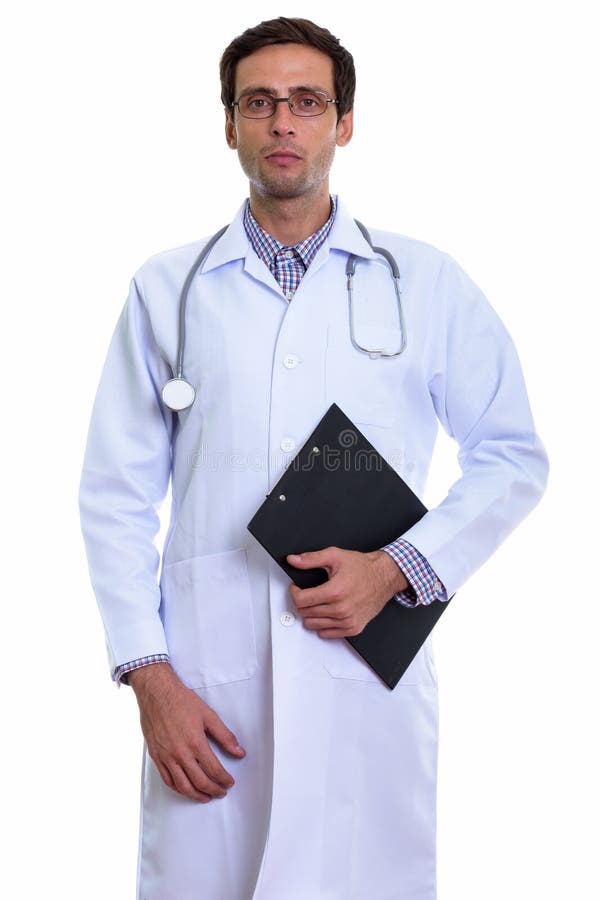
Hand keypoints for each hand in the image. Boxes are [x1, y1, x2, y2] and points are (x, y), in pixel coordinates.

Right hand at [129, 663, 245, 801]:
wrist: (157, 694)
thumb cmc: (181, 701)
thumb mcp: (208, 715)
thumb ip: (225, 736)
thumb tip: (239, 752)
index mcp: (195, 743)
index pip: (214, 770)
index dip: (224, 779)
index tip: (229, 782)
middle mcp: (180, 754)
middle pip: (200, 781)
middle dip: (213, 790)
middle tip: (221, 792)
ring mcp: (166, 757)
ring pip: (183, 786)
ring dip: (196, 795)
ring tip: (206, 796)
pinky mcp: (156, 757)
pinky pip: (167, 780)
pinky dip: (178, 789)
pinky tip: (185, 789)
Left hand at [287, 547, 408, 637]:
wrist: (384, 577)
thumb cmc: (362, 568)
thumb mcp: (335, 556)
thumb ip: (311, 559)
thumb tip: (294, 560)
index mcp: (335, 591)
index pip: (301, 600)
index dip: (295, 592)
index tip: (297, 588)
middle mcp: (341, 609)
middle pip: (305, 613)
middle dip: (303, 601)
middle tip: (310, 592)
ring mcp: (347, 621)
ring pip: (313, 625)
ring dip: (312, 614)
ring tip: (319, 602)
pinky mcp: (353, 628)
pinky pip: (327, 634)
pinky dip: (323, 624)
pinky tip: (328, 612)